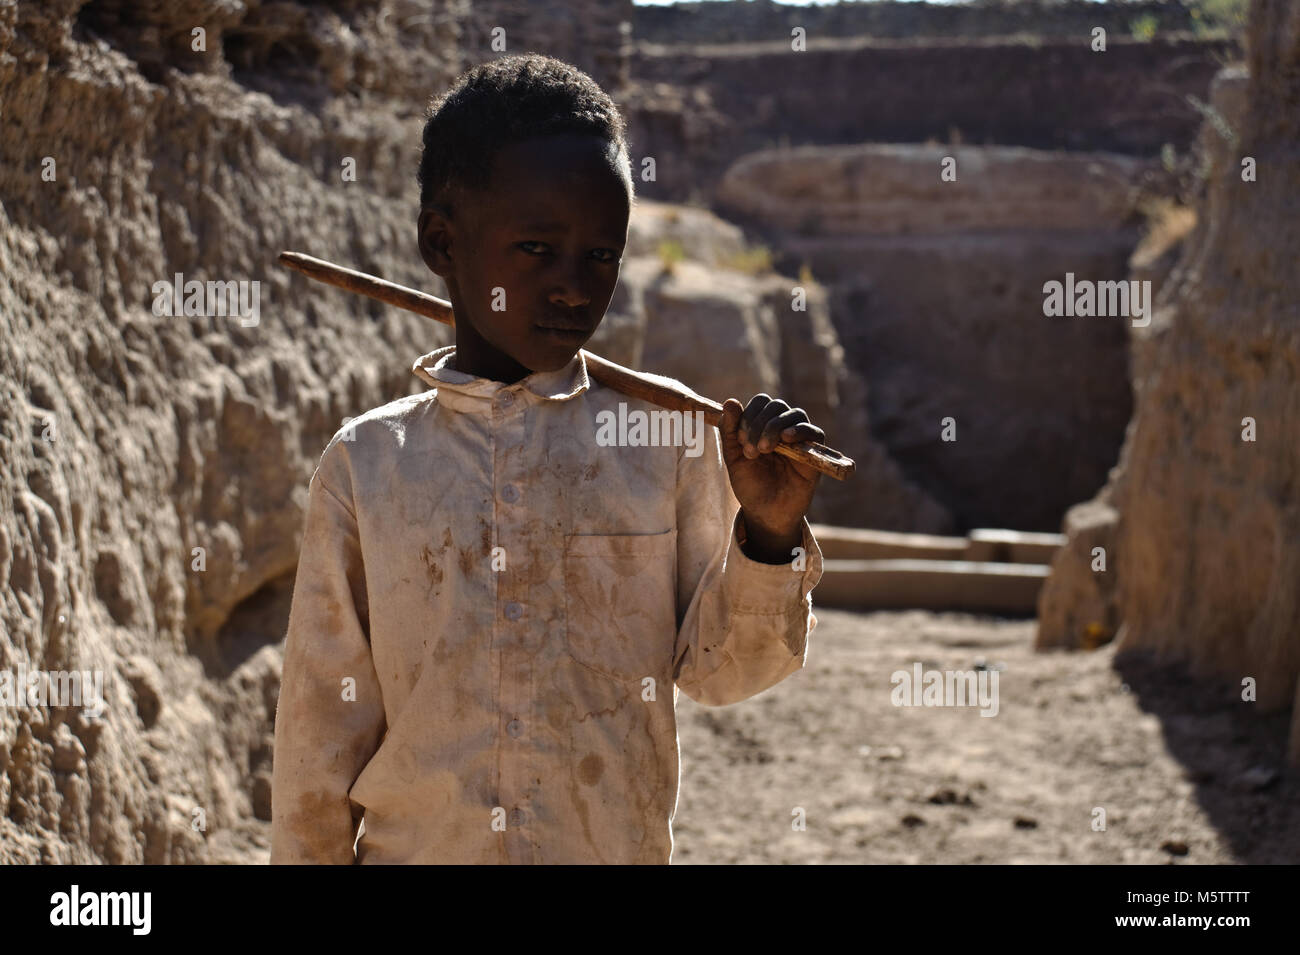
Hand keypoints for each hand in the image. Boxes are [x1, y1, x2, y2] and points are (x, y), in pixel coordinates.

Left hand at [720, 394, 822, 561]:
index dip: (749, 415)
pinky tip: (787, 439)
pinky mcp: (814, 453)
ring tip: (764, 449)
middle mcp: (782, 428)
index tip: (740, 441)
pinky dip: (800, 430)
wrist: (766, 513)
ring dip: (775, 427)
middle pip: (775, 406)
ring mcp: (799, 439)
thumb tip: (730, 402)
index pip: (761, 403)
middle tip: (751, 451)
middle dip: (759, 424)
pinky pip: (814, 432)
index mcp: (763, 425)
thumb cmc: (750, 486)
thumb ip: (730, 431)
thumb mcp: (734, 458)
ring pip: (794, 414)